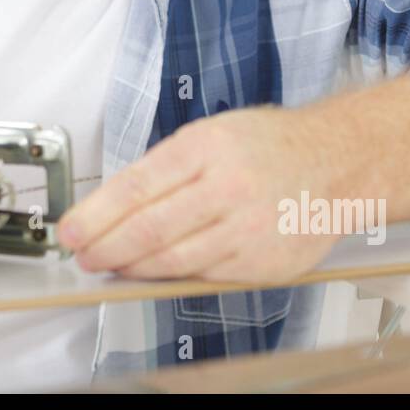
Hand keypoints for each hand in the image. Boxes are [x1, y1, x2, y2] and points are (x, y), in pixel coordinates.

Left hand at [55, 106, 341, 283]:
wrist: (338, 162)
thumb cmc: (270, 145)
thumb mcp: (212, 133)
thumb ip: (166, 167)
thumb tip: (113, 203)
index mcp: (206, 147)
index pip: (135, 187)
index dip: (94, 215)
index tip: (70, 231)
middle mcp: (227, 186)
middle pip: (148, 228)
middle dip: (104, 246)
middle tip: (82, 254)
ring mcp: (248, 228)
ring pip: (172, 259)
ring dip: (131, 266)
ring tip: (110, 264)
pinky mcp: (264, 262)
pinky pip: (204, 274)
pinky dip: (171, 275)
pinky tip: (153, 271)